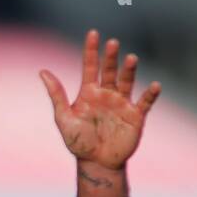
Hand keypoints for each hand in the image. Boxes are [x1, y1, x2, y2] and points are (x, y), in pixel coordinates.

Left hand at [39, 29, 160, 169]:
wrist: (96, 163)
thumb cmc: (78, 141)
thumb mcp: (64, 118)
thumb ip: (56, 95)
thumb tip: (42, 71)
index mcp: (89, 92)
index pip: (91, 66)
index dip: (91, 51)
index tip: (93, 33)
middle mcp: (107, 93)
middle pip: (109, 70)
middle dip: (111, 57)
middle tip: (112, 43)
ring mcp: (122, 103)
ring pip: (127, 81)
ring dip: (130, 70)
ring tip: (131, 59)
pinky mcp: (135, 115)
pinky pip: (145, 102)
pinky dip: (150, 94)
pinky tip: (154, 86)